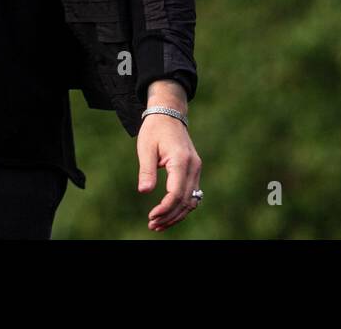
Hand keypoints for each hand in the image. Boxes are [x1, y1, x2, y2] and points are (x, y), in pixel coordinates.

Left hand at [137, 100, 201, 232]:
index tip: (151, 217)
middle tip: (152, 225)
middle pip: (185, 201)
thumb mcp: (146, 148)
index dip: (164, 209)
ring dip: (177, 215)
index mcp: (181, 160)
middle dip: (170, 216)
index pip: (176, 193)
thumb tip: (144, 191)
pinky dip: (182, 207)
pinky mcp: (194, 171)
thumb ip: (147, 170)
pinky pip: (192, 194)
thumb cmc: (154, 130)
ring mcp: (196, 169)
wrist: (169, 114)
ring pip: (192, 201)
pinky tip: (169, 215)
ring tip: (158, 225)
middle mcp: (193, 166)